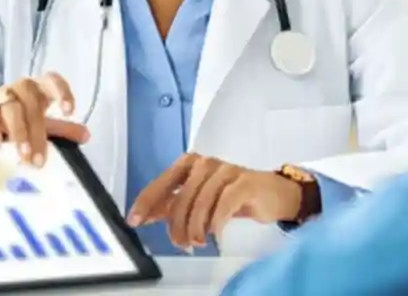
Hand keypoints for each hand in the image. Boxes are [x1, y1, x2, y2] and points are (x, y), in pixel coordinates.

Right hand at [0, 72, 89, 165]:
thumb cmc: (16, 123)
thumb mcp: (40, 126)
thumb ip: (61, 130)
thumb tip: (86, 135)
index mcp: (39, 91)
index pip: (52, 81)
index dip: (62, 92)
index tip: (69, 112)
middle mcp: (21, 88)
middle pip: (31, 101)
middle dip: (37, 131)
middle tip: (39, 160)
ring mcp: (0, 93)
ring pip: (11, 106)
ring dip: (18, 132)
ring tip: (22, 155)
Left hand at [127, 154, 302, 249]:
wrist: (273, 194)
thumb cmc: (232, 196)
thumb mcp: (199, 200)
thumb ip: (173, 204)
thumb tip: (146, 215)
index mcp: (190, 164)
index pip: (163, 182)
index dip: (146, 202)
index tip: (134, 221)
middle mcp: (205, 163)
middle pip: (181, 197)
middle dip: (177, 225)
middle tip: (180, 244)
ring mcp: (225, 170)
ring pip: (201, 203)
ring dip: (196, 228)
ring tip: (198, 243)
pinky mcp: (244, 182)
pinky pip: (223, 206)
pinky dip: (216, 224)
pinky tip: (216, 236)